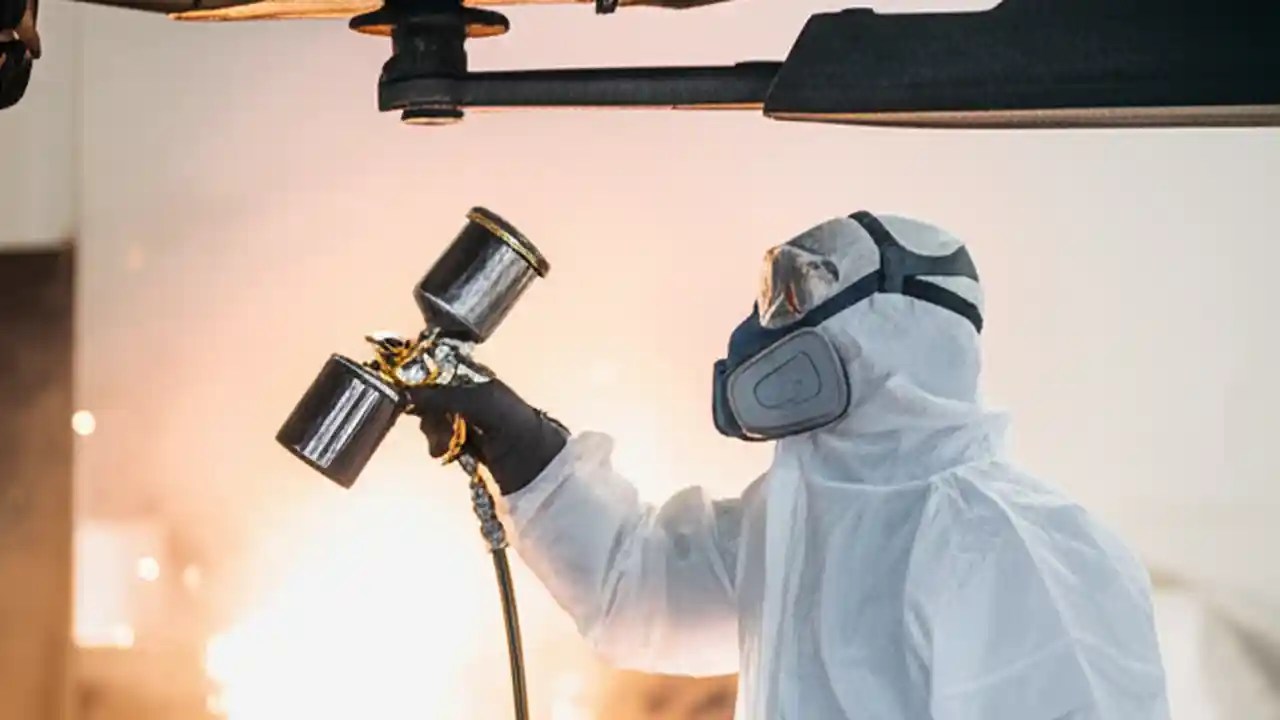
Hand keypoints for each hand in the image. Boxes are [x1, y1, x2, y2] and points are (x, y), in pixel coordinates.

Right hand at [405, 379, 568, 495]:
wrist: (537, 466)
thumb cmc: (514, 428)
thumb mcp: (482, 404)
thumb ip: (446, 395)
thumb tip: (408, 391)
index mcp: (476, 377)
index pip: (437, 369)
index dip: (420, 381)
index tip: (411, 398)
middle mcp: (469, 393)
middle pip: (430, 394)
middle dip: (427, 412)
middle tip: (435, 431)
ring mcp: (466, 418)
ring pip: (432, 417)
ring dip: (432, 432)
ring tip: (441, 448)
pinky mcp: (464, 440)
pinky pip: (440, 436)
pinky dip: (438, 443)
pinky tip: (444, 454)